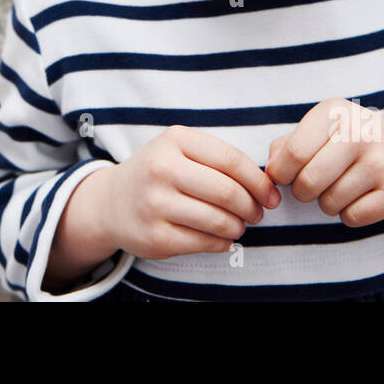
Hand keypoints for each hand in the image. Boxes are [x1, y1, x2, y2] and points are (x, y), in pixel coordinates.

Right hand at [102, 125, 281, 260]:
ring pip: (219, 221)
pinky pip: (206, 243)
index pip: (232, 160)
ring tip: (238, 224)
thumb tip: (266, 185)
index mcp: (175, 140)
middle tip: (257, 213)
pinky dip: (222, 242)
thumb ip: (219, 159)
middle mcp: (162, 169)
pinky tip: (220, 237)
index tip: (271, 195)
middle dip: (252, 207)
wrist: (112, 202)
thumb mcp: (180, 149)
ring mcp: (156, 204)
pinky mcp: (155, 237)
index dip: (259, 181)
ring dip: (238, 226)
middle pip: (228, 192)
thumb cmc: (159, 173)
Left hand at [263, 98, 383, 226]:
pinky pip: (353, 217)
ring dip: (328, 203)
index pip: (293, 154)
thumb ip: (288, 145)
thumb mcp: (322, 128)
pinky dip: (350, 214)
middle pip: (308, 182)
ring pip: (329, 203)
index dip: (281, 173)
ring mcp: (382, 163)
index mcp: (335, 112)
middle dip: (302, 191)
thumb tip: (269, 172)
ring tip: (342, 186)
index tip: (286, 175)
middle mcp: (361, 133)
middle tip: (313, 185)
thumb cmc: (353, 139)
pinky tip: (361, 196)